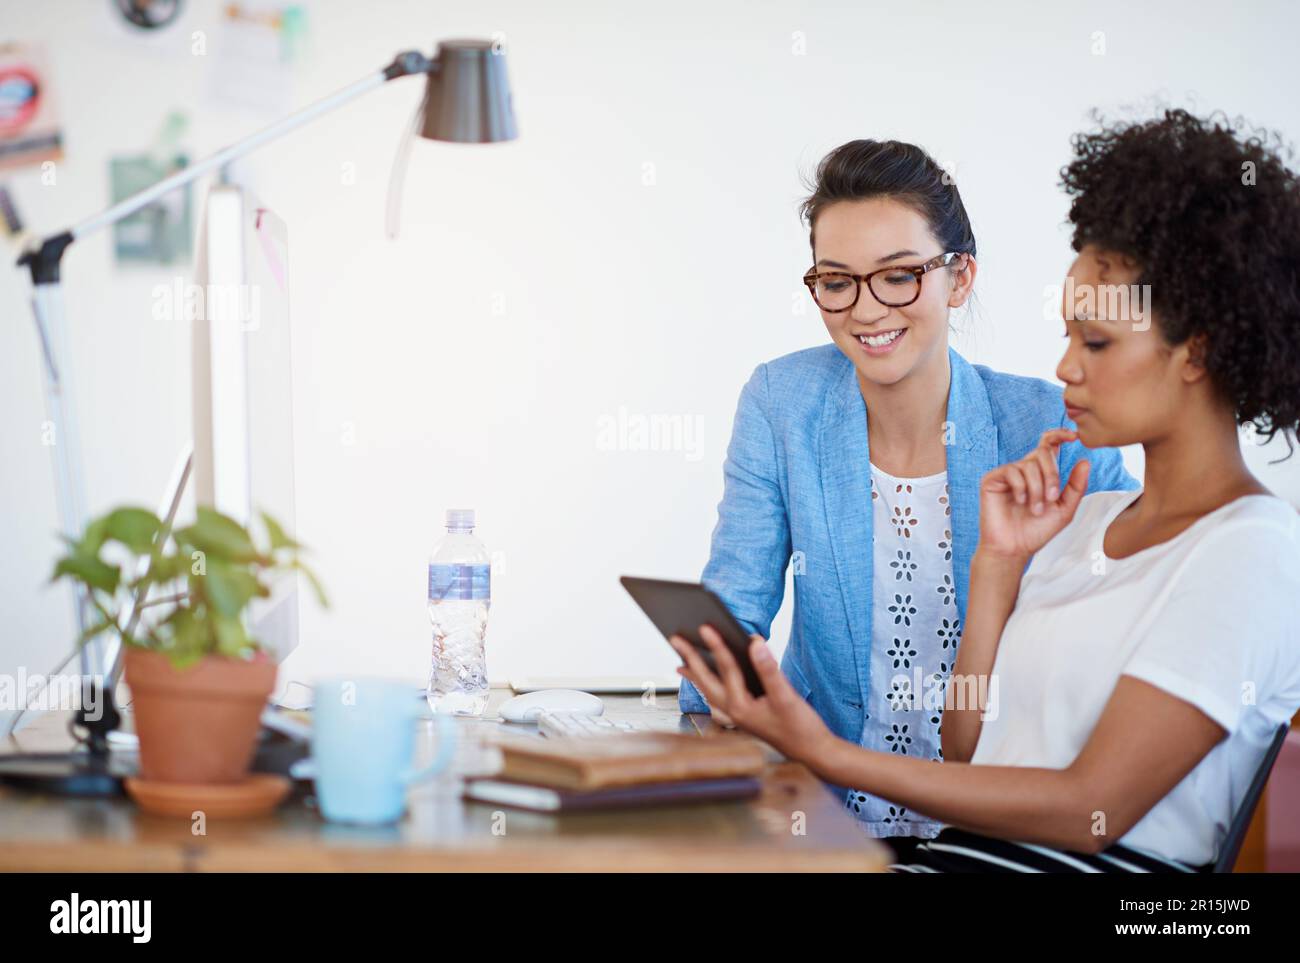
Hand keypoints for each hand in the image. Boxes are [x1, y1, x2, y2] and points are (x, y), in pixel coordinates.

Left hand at [668, 626, 835, 763]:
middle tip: (675, 639)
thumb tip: (755, 643)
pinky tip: (708, 687)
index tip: (705, 626)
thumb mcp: (786, 696)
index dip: (716, 645)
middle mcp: (734, 712)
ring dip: (695, 676)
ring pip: (709, 693)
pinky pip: (719, 702)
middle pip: (706, 681)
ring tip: (681, 663)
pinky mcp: (744, 719)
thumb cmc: (801, 728)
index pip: (725, 668)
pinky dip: (709, 690)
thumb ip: (769, 669)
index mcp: (741, 706)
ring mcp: (737, 718)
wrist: (812, 754)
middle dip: (691, 659)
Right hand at [979, 428, 1089, 559]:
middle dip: (1052, 475)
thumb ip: (1076, 486)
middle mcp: (1023, 470)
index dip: (1059, 435)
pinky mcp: (992, 479)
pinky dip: (1022, 487)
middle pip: (1042, 453)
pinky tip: (1021, 502)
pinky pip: (1012, 470)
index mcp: (1040, 473)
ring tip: (1035, 509)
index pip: (1048, 445)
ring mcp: (1007, 474)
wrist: (1015, 548)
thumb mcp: (1065, 509)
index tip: (1073, 436)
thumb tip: (1085, 460)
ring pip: (1029, 464)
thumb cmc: (1037, 531)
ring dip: (1038, 488)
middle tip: (1052, 498)